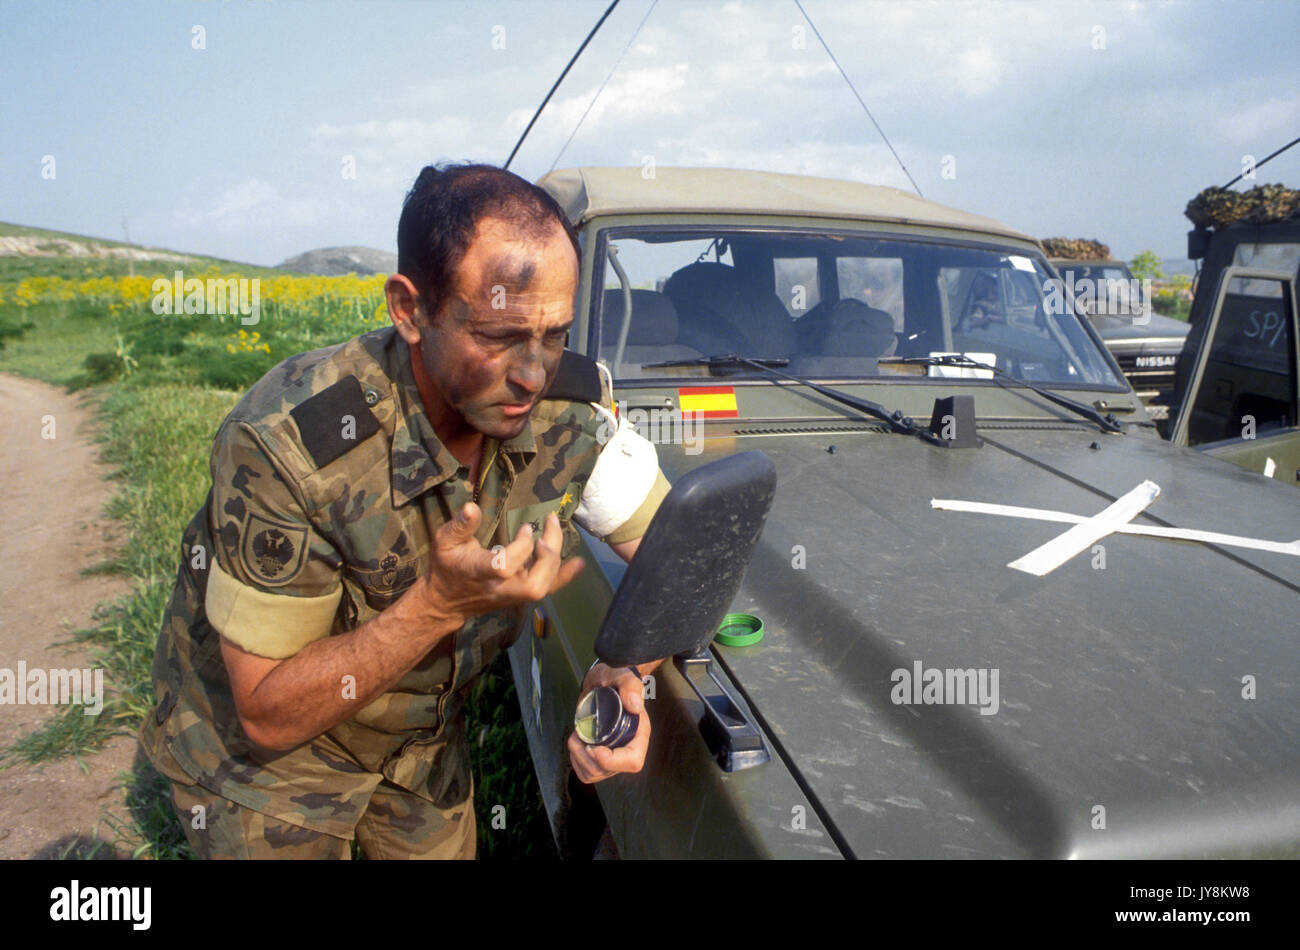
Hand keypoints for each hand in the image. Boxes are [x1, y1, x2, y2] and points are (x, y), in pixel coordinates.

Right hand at [402, 504, 584, 631]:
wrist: (446, 602)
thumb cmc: (446, 567)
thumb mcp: (444, 541)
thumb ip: (460, 525)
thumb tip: (471, 506)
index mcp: (481, 572)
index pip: (505, 565)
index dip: (521, 547)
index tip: (525, 527)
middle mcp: (501, 588)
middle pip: (535, 583)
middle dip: (549, 555)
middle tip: (550, 524)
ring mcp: (513, 595)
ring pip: (544, 586)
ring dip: (557, 559)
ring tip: (555, 528)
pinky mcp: (520, 595)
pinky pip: (547, 589)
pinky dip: (565, 576)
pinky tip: (579, 562)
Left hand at [568, 662, 650, 783]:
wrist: (603, 681)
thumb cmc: (614, 678)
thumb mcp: (622, 676)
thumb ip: (630, 686)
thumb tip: (635, 705)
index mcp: (639, 734)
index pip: (632, 761)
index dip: (612, 761)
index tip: (593, 748)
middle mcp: (628, 748)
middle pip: (609, 771)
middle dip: (587, 758)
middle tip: (577, 737)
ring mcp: (613, 755)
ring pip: (595, 774)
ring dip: (578, 759)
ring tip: (575, 738)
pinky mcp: (600, 758)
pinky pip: (587, 772)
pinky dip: (576, 762)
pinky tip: (576, 745)